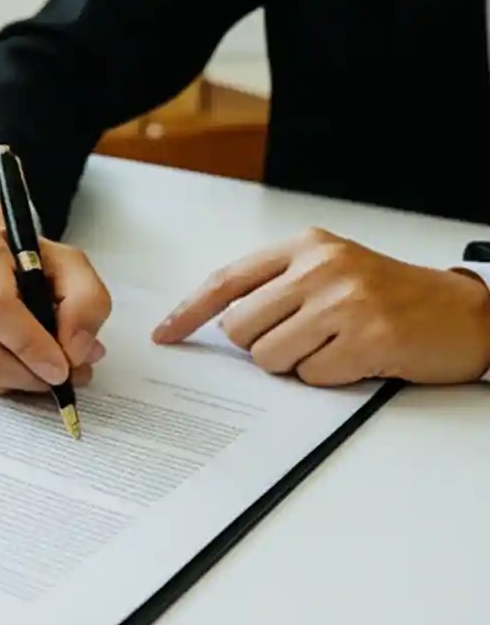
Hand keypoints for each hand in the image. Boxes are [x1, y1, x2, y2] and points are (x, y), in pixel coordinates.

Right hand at [0, 188, 111, 394]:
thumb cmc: (25, 260)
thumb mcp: (70, 264)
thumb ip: (87, 302)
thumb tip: (74, 352)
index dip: (31, 345)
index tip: (62, 368)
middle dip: (29, 374)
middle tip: (62, 376)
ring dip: (19, 381)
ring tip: (47, 368)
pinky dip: (1, 379)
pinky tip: (18, 361)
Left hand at [154, 227, 489, 385]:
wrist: (464, 312)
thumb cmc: (389, 295)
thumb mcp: (330, 270)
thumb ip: (277, 287)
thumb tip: (219, 324)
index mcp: (305, 246)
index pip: (226, 280)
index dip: (188, 312)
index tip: (164, 335)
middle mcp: (321, 267)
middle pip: (240, 328)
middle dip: (260, 346)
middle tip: (304, 339)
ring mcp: (345, 301)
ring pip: (269, 357)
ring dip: (295, 364)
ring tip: (333, 346)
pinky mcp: (367, 338)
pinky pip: (311, 377)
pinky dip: (328, 378)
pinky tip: (357, 358)